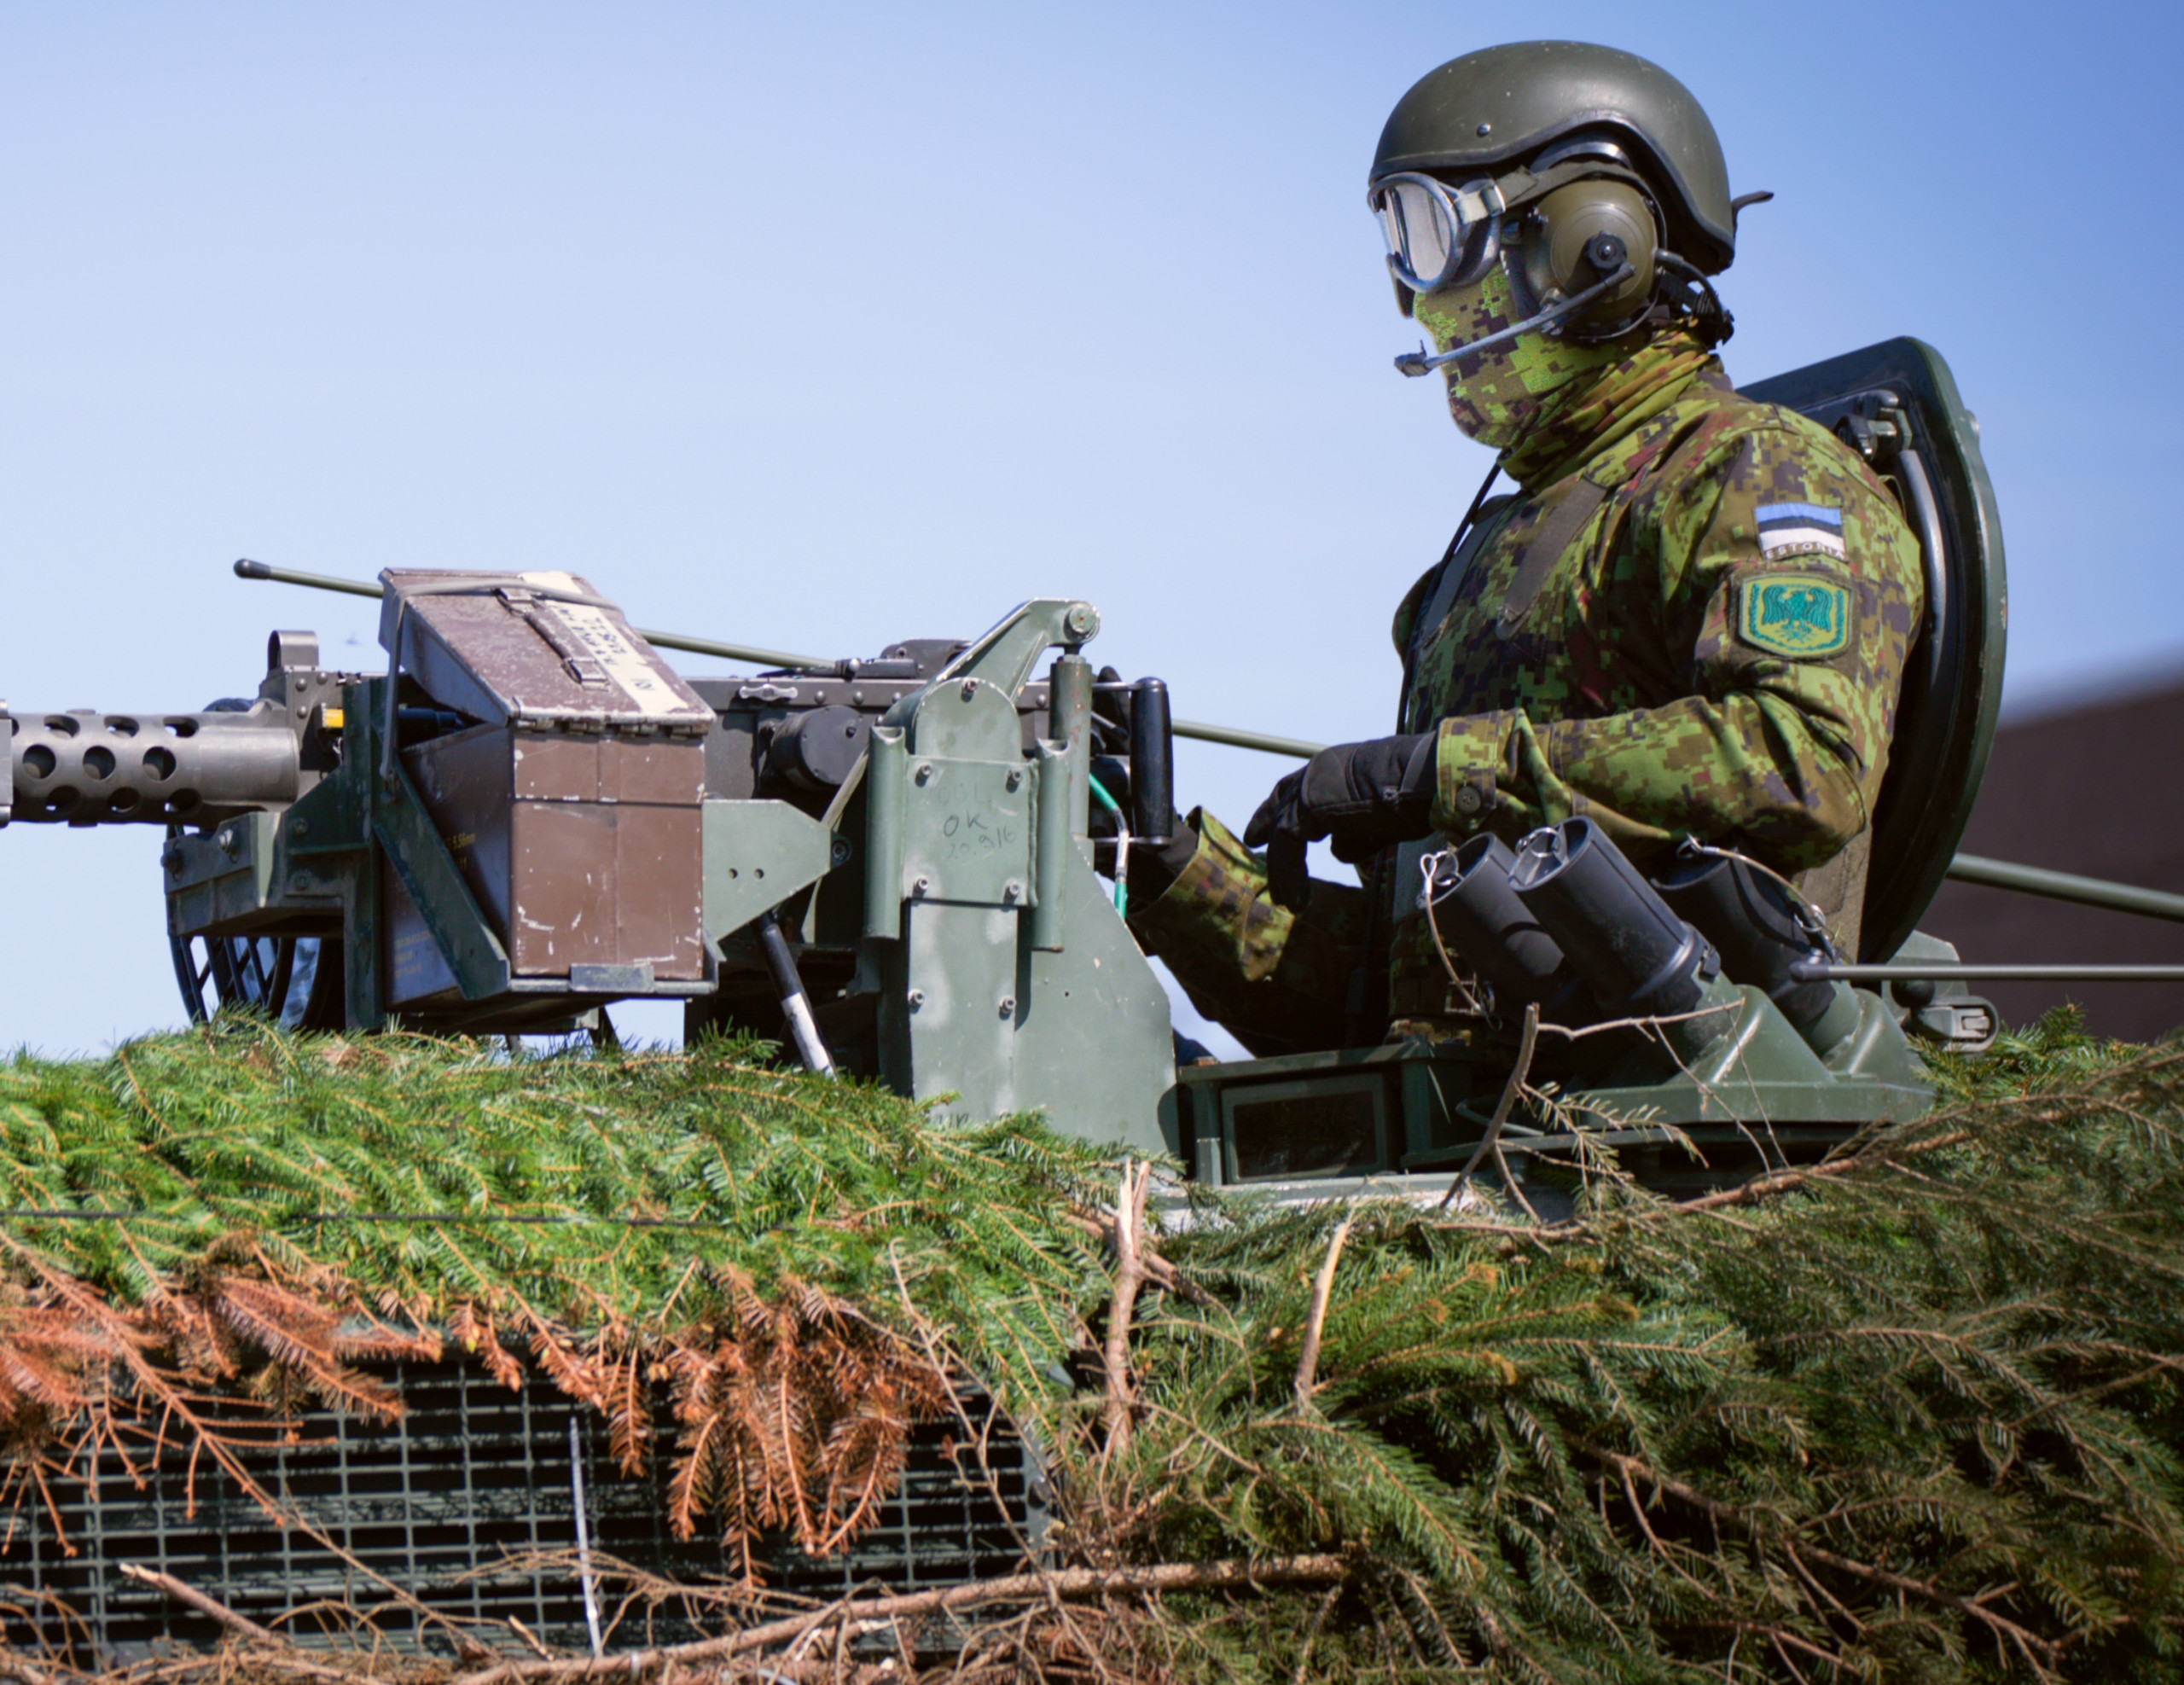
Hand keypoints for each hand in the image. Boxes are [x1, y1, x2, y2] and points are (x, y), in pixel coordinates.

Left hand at [1243, 733, 1436, 908]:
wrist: (1424, 781)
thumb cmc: (1417, 798)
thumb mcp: (1380, 820)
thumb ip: (1355, 835)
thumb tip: (1335, 849)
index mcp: (1339, 767)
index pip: (1302, 786)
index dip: (1285, 805)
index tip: (1273, 824)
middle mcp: (1320, 770)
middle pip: (1282, 797)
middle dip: (1266, 820)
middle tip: (1253, 840)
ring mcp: (1312, 785)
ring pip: (1285, 829)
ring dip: (1283, 868)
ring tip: (1286, 899)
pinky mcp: (1309, 805)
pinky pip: (1288, 844)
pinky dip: (1290, 874)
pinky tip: (1297, 899)